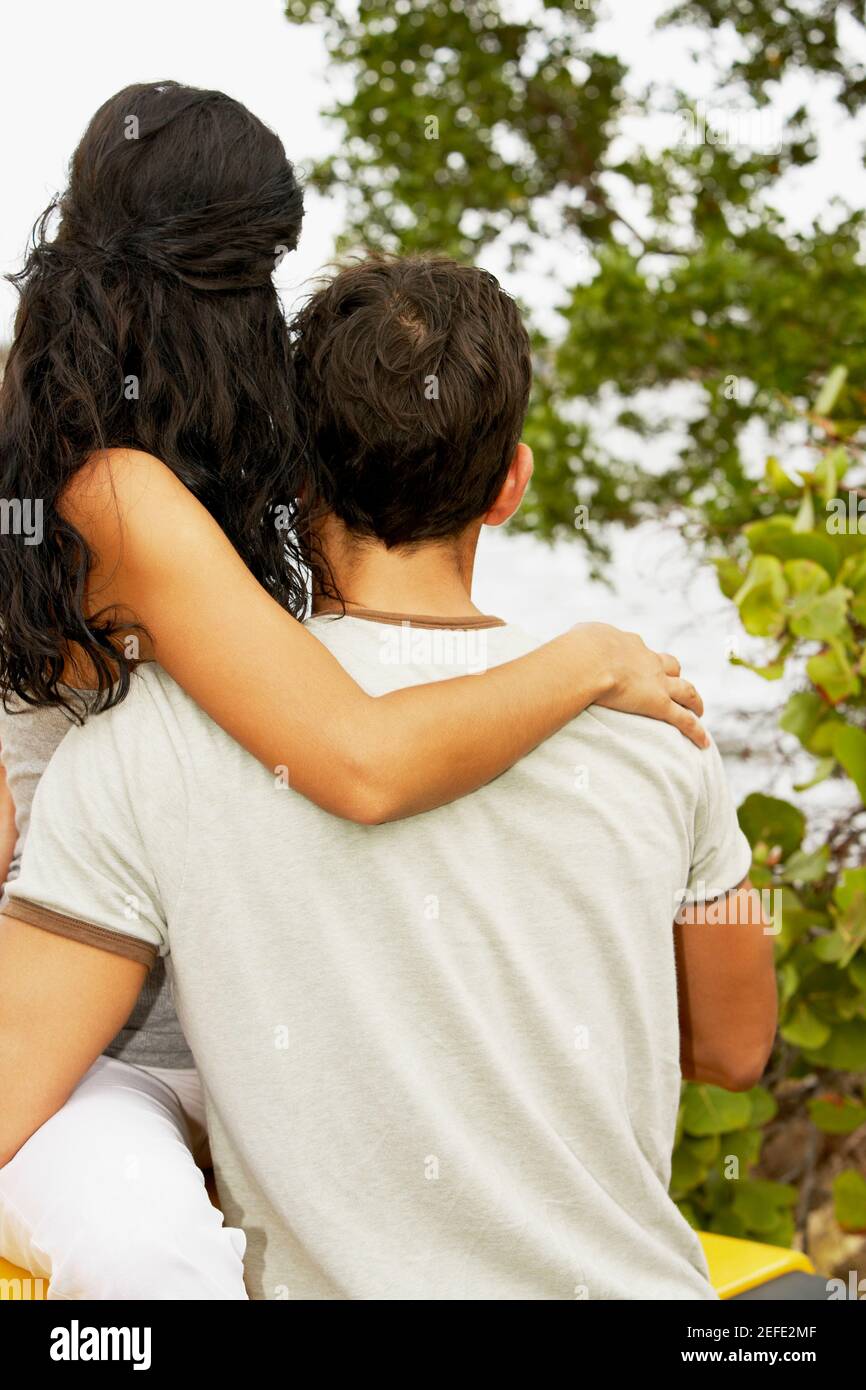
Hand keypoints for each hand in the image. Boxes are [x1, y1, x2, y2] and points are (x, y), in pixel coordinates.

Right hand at [570, 623, 708, 747]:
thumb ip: (575, 645)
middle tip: (677, 684)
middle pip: (670, 666)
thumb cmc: (576, 648)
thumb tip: (560, 653)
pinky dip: (696, 730)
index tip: (638, 665)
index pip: (638, 650)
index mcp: (626, 645)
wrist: (589, 658)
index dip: (641, 658)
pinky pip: (683, 719)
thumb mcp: (577, 637)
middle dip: (674, 675)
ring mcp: (656, 683)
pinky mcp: (659, 704)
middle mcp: (647, 660)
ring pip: (685, 690)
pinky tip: (704, 743)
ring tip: (699, 710)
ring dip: (694, 700)